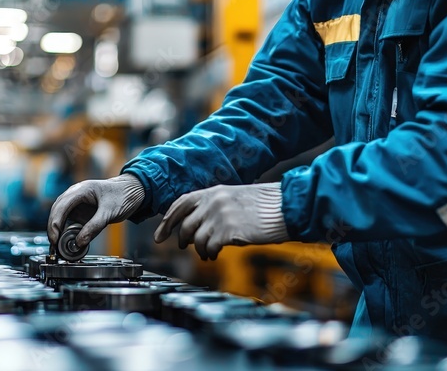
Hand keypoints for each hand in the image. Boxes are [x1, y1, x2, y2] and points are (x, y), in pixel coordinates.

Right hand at [48, 174, 145, 246]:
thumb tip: (79, 242)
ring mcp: (77, 203)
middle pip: (57, 211)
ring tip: (59, 247)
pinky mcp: (81, 211)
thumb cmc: (123, 195)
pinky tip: (68, 242)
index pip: (61, 206)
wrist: (134, 191)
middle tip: (54, 246)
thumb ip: (94, 227)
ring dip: (58, 231)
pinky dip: (67, 232)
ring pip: (61, 217)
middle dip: (53, 229)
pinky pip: (70, 221)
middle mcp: (75, 195)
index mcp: (81, 190)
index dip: (55, 223)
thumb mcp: (109, 212)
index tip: (55, 238)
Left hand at [154, 182, 289, 259]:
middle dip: (181, 239)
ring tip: (207, 254)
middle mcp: (213, 202)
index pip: (181, 204)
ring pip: (196, 239)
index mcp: (213, 191)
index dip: (168, 220)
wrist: (285, 208)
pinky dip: (209, 254)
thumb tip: (198, 224)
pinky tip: (215, 255)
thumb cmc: (265, 206)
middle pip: (185, 225)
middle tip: (183, 247)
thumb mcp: (235, 198)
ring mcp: (219, 216)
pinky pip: (209, 247)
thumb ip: (215, 206)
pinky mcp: (228, 232)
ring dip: (199, 250)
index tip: (161, 234)